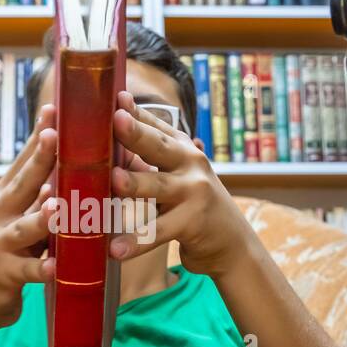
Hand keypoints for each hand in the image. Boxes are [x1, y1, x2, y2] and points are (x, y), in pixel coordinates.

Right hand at [0, 105, 58, 330]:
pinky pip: (28, 271)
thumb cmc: (4, 258)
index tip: (54, 110)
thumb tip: (68, 170)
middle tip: (55, 136)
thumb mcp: (15, 223)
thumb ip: (36, 200)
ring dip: (42, 217)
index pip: (21, 162)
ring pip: (24, 228)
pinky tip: (56, 267)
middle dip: (39, 160)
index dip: (37, 137)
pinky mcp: (4, 276)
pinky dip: (42, 269)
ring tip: (58, 207)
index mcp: (1, 199)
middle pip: (21, 184)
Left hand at [108, 91, 254, 277]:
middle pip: (158, 147)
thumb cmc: (193, 203)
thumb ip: (151, 151)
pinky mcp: (191, 223)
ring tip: (115, 182)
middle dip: (136, 133)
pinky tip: (116, 250)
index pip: (156, 125)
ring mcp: (193, 193)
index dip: (135, 112)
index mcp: (182, 149)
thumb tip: (116, 122)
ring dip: (135, 184)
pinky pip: (157, 232)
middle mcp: (190, 165)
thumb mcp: (179, 172)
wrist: (232, 242)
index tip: (116, 97)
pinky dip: (136, 242)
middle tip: (116, 121)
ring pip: (157, 187)